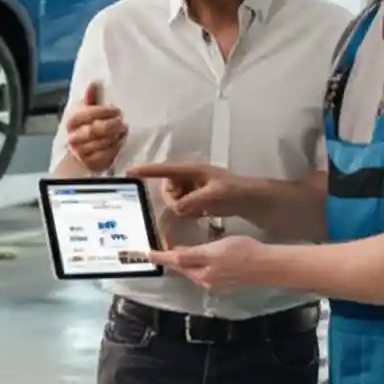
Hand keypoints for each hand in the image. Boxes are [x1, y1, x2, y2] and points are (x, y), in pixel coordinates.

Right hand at [64, 81, 127, 172]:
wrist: (81, 151)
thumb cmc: (87, 126)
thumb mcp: (88, 111)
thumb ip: (91, 98)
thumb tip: (94, 82)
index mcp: (71, 121)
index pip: (86, 115)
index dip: (103, 112)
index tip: (116, 110)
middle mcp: (73, 138)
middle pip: (94, 130)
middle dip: (111, 125)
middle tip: (121, 121)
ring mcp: (81, 152)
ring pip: (101, 143)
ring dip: (115, 136)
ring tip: (123, 129)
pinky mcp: (91, 163)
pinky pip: (106, 155)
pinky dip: (116, 147)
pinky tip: (121, 140)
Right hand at [125, 161, 249, 217]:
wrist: (253, 200)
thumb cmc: (235, 192)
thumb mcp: (213, 196)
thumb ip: (192, 201)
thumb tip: (177, 208)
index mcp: (192, 170)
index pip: (165, 170)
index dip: (147, 171)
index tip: (130, 172)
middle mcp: (190, 177)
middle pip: (168, 188)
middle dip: (174, 199)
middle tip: (189, 208)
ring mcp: (194, 188)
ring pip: (175, 199)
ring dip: (183, 207)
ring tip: (200, 211)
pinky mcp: (198, 198)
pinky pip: (183, 206)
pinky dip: (189, 211)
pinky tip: (202, 213)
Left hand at [147, 236, 264, 290]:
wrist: (266, 266)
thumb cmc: (242, 252)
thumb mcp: (215, 249)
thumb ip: (194, 254)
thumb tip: (176, 255)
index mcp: (202, 270)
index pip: (176, 261)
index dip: (160, 256)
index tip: (145, 253)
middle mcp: (205, 279)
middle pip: (182, 267)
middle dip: (169, 259)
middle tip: (157, 249)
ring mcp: (214, 281)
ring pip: (191, 270)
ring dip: (181, 262)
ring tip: (172, 250)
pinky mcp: (222, 281)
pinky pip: (201, 272)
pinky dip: (194, 265)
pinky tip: (194, 257)